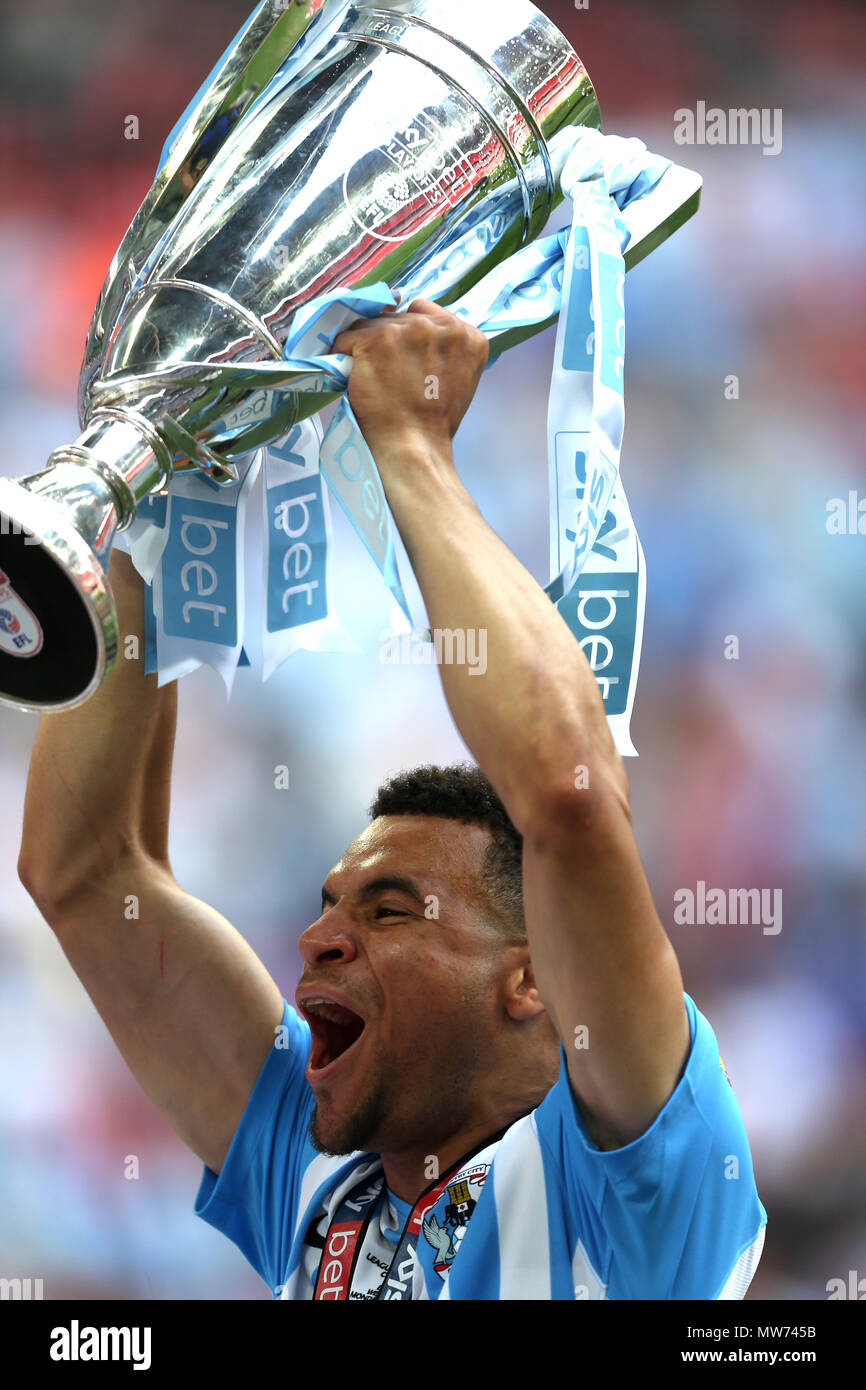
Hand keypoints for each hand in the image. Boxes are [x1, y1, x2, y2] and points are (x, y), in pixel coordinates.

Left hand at [332, 298, 488, 472]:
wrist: (414, 448)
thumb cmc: (433, 425)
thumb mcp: (457, 379)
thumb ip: (445, 350)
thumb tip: (415, 337)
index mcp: (469, 336)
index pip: (426, 313)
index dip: (411, 337)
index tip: (407, 360)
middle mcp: (442, 326)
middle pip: (398, 317)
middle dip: (391, 341)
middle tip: (390, 375)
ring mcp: (408, 330)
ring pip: (372, 324)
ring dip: (368, 347)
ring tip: (374, 378)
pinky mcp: (376, 339)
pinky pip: (347, 337)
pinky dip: (345, 355)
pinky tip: (355, 376)